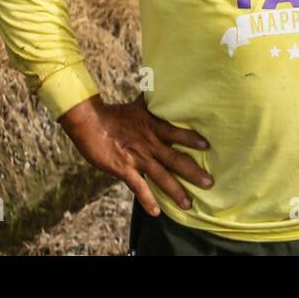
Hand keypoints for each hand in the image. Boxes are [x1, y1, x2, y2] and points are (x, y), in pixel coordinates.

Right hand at [58, 93, 212, 216]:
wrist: (89, 122)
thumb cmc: (114, 114)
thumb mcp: (138, 105)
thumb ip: (153, 101)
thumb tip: (163, 84)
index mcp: (153, 127)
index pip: (177, 133)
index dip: (192, 139)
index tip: (208, 146)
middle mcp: (149, 144)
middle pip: (175, 160)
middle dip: (193, 173)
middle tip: (209, 184)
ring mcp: (137, 158)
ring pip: (160, 177)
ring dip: (175, 191)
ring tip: (188, 204)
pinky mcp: (123, 169)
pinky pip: (138, 187)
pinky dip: (147, 200)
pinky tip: (156, 213)